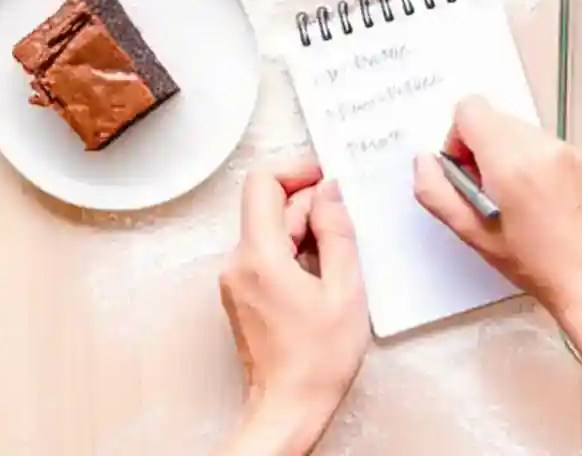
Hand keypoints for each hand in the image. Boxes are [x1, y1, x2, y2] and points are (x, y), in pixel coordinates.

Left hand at [216, 165, 368, 455]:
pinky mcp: (242, 296)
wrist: (288, 410)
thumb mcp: (345, 289)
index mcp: (259, 258)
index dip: (296, 172)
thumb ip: (337, 232)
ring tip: (336, 264)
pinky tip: (321, 279)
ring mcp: (236, 282)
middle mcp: (238, 265)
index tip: (326, 179)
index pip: (262, 184)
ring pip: (269, 233)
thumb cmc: (317, 361)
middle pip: (268, 208)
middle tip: (344, 228)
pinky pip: (267, 256)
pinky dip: (294, 255)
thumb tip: (330, 192)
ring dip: (304, 234)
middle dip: (308, 208)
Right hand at [412, 96, 581, 321]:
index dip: (456, 138)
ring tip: (511, 199)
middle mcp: (541, 145)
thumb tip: (423, 160)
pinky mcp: (580, 156)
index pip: (470, 109)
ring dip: (502, 154)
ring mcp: (565, 148)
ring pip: (515, 129)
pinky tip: (533, 199)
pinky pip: (539, 142)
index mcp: (512, 161)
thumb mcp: (473, 235)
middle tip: (485, 193)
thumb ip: (437, 193)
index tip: (464, 173)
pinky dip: (526, 160)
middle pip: (492, 117)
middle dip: (479, 148)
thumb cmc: (535, 264)